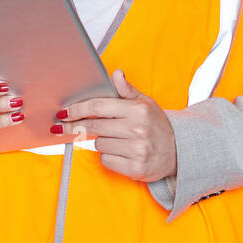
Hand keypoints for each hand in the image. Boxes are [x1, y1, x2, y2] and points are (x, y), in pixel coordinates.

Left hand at [58, 69, 176, 182]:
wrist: (179, 152)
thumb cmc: (157, 125)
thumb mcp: (145, 104)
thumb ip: (127, 90)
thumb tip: (116, 73)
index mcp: (137, 110)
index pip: (99, 107)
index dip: (78, 109)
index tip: (63, 113)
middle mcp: (137, 129)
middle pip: (94, 127)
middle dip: (78, 126)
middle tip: (65, 126)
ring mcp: (136, 150)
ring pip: (99, 144)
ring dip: (101, 142)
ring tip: (117, 140)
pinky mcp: (135, 168)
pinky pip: (106, 160)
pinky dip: (109, 157)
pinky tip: (121, 153)